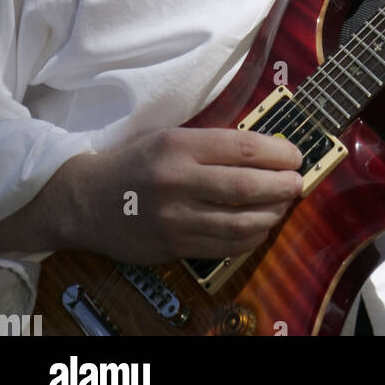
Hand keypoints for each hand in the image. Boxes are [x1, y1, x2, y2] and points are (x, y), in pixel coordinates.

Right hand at [22, 127, 303, 263]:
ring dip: (271, 215)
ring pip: (240, 223)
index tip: (296, 156)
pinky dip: (250, 239)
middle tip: (298, 183)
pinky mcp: (173, 246)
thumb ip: (213, 145)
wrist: (86, 199)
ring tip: (282, 206)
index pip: (243, 149)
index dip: (278, 154)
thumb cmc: (136, 162)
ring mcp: (175, 218)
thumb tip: (267, 152)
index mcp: (180, 146)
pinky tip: (259, 228)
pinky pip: (224, 247)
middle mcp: (178, 181)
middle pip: (247, 187)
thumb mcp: (171, 137)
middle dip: (282, 186)